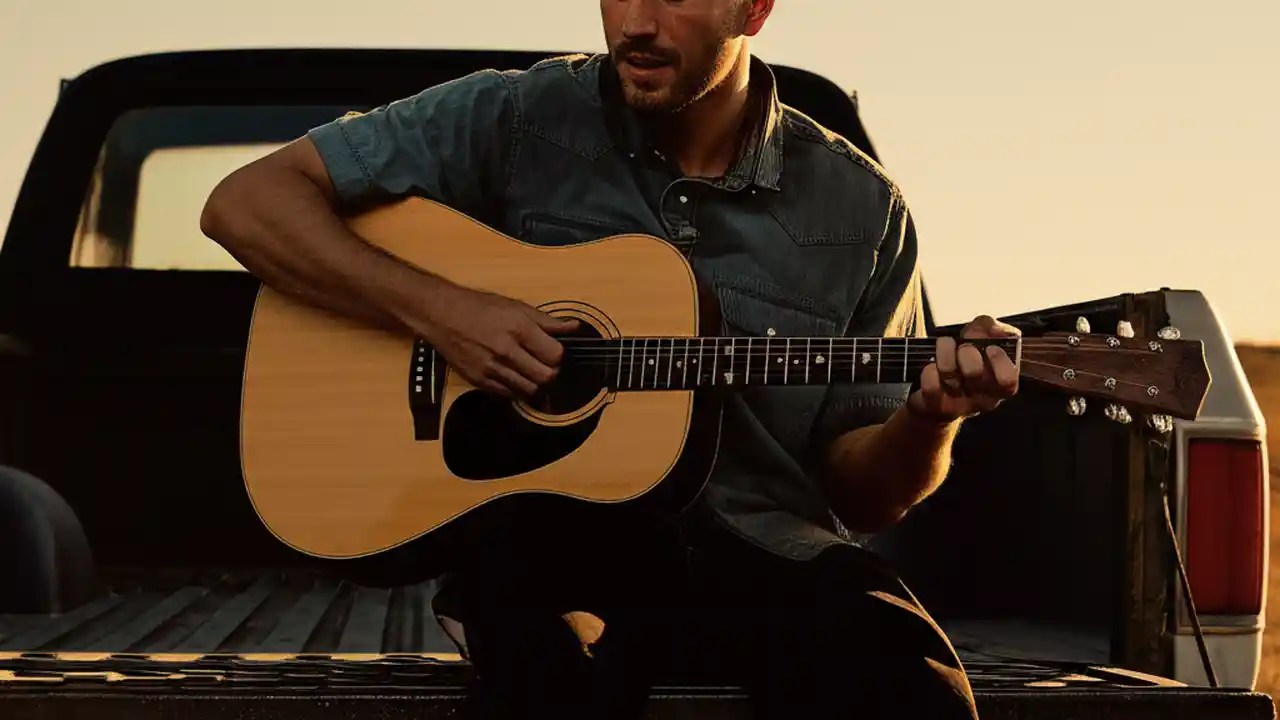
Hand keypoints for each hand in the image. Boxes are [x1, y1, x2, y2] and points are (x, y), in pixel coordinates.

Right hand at [419, 285, 578, 397]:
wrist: (441, 314)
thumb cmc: (479, 307)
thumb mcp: (515, 307)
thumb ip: (546, 321)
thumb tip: (574, 327)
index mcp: (519, 329)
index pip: (555, 355)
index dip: (558, 356)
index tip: (553, 352)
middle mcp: (506, 350)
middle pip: (545, 377)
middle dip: (550, 373)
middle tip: (544, 365)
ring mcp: (491, 368)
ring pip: (528, 389)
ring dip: (534, 383)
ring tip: (529, 371)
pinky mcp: (478, 380)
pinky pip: (507, 395)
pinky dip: (515, 389)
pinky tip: (512, 377)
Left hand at [908, 314, 1019, 422]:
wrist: (936, 393)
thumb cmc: (965, 362)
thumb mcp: (981, 339)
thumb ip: (988, 328)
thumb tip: (994, 329)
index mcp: (1000, 385)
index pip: (1007, 380)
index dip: (999, 361)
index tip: (990, 347)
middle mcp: (982, 399)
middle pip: (975, 372)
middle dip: (966, 350)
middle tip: (963, 346)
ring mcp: (958, 405)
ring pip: (950, 376)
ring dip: (945, 354)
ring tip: (944, 346)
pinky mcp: (935, 406)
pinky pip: (932, 387)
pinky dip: (930, 371)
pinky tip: (931, 366)